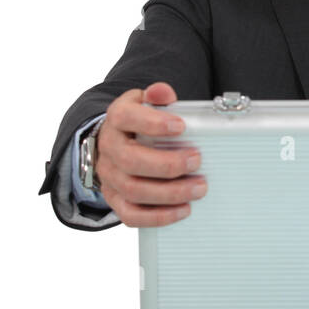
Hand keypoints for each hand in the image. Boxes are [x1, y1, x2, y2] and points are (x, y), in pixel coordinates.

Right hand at [94, 81, 204, 227]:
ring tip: (198, 188)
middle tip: (197, 161)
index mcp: (117, 119)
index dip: (153, 123)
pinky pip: (131, 215)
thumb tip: (163, 92)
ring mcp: (110, 176)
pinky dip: (158, 216)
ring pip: (133, 190)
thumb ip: (157, 96)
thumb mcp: (145, 102)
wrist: (115, 141)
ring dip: (169, 193)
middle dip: (167, 164)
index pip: (127, 118)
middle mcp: (109, 148)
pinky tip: (183, 210)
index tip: (181, 126)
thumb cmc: (139, 122)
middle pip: (131, 161)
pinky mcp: (115, 199)